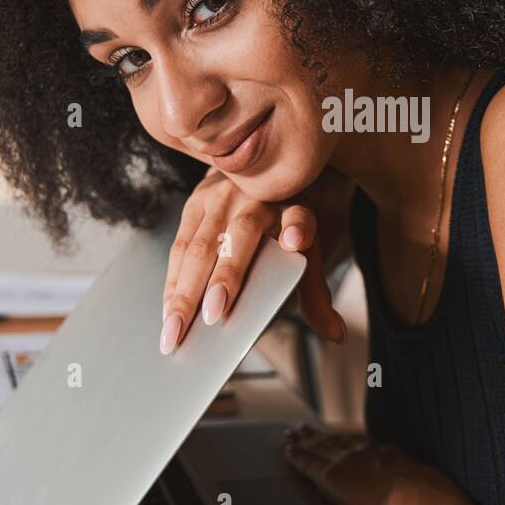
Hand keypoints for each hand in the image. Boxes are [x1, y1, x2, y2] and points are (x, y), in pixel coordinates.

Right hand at [160, 165, 351, 354]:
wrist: (254, 169)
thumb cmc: (283, 222)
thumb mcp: (307, 248)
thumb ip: (316, 291)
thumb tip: (337, 335)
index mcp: (292, 207)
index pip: (300, 219)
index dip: (298, 229)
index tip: (295, 242)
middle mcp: (255, 199)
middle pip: (237, 239)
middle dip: (221, 281)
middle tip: (209, 321)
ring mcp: (220, 197)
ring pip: (199, 247)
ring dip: (183, 291)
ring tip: (174, 331)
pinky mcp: (194, 203)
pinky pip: (179, 247)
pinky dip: (173, 282)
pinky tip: (168, 311)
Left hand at [283, 423, 493, 504]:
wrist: (424, 503)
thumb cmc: (435, 500)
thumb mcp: (430, 482)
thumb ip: (421, 479)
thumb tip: (426, 485)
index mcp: (390, 454)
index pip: (363, 447)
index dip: (349, 442)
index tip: (342, 439)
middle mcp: (367, 452)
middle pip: (338, 442)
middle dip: (321, 436)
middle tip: (306, 428)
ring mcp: (349, 463)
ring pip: (320, 448)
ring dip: (305, 441)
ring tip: (292, 434)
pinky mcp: (333, 478)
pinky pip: (308, 464)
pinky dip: (296, 455)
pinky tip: (287, 449)